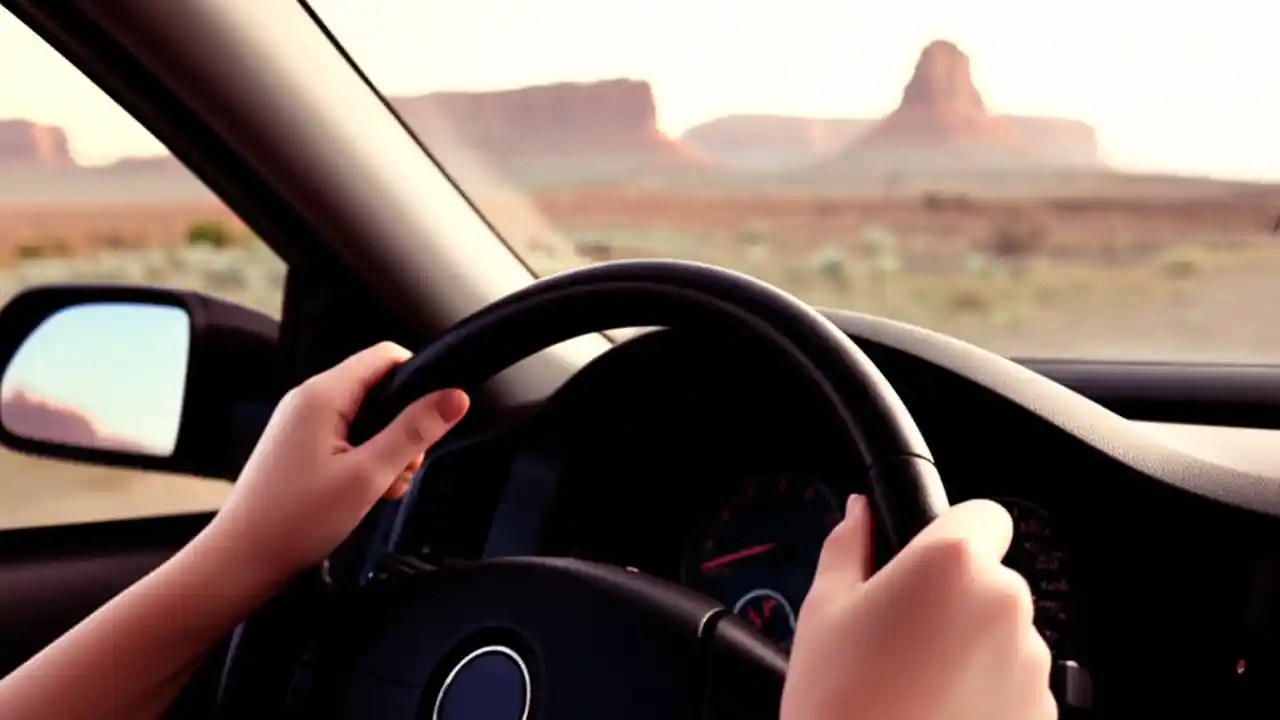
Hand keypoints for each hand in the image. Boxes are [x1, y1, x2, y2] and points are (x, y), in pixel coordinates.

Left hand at [201, 341, 468, 585]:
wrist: (242, 561)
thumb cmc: (293, 521)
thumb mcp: (370, 475)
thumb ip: (415, 432)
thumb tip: (454, 398)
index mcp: (323, 395)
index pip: (386, 356)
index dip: (419, 379)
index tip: (434, 416)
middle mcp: (308, 401)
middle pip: (380, 390)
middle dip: (404, 427)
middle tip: (400, 469)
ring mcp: (302, 424)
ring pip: (368, 419)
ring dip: (387, 451)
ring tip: (378, 488)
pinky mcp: (300, 447)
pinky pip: (348, 439)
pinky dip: (365, 461)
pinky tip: (362, 493)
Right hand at [781, 496, 1054, 719]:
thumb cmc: (841, 705)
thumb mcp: (823, 612)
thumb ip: (847, 547)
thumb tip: (858, 514)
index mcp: (951, 565)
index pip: (983, 515)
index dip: (952, 533)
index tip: (924, 559)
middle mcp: (1004, 606)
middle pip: (991, 579)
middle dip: (954, 598)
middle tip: (900, 634)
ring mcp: (1031, 665)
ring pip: (1004, 634)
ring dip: (971, 648)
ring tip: (914, 683)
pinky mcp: (1042, 714)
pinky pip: (1014, 684)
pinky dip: (986, 693)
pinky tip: (937, 712)